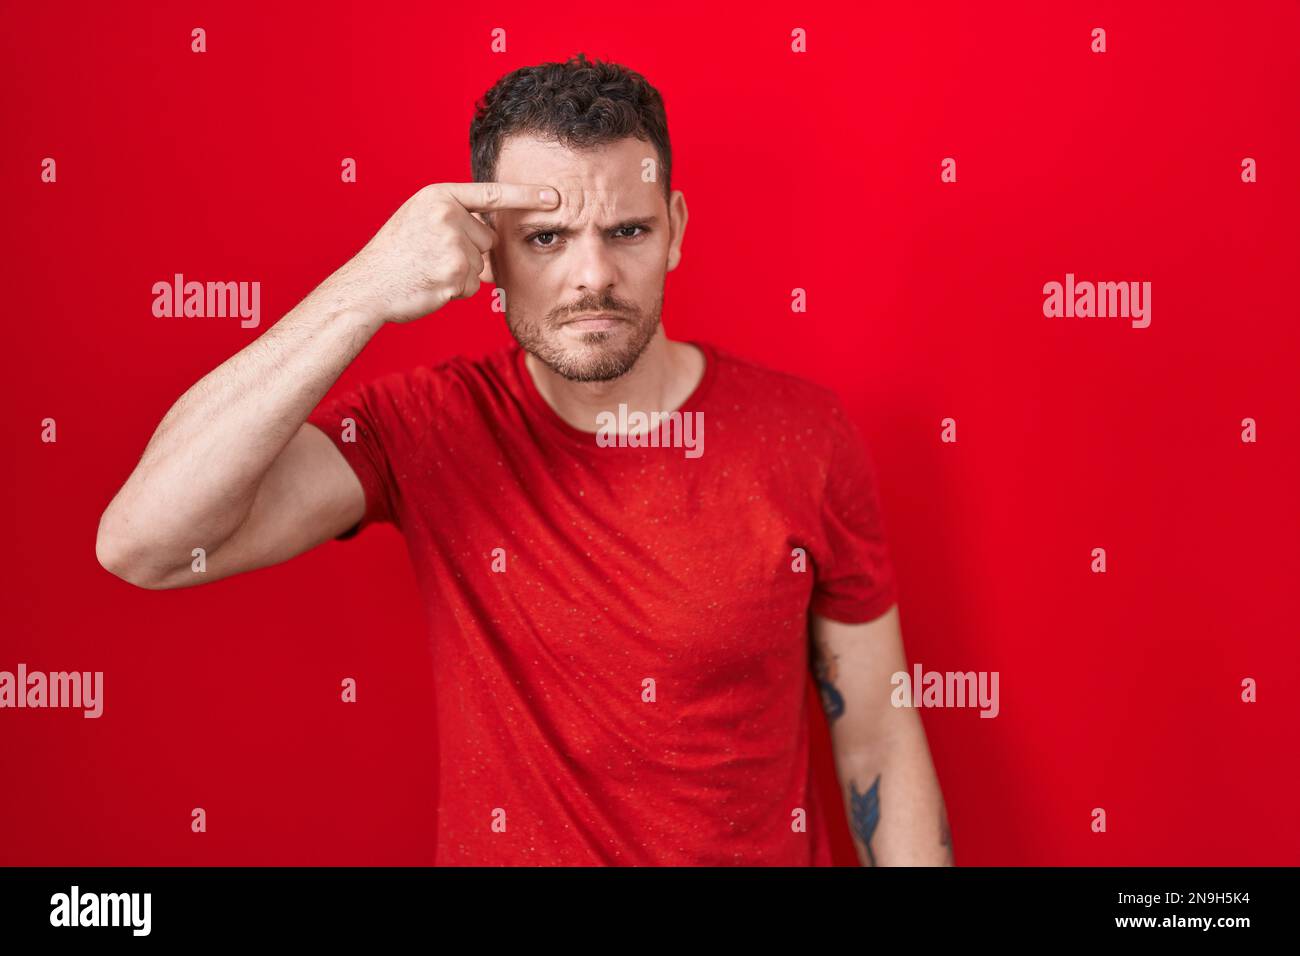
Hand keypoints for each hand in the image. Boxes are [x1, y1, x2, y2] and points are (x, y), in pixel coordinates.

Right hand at [323, 181, 559, 323]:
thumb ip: (453, 215)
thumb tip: (491, 231)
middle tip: (431, 258)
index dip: (526, 195)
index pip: (491, 194)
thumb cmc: (394, 256)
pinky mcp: (455, 274)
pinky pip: (473, 285)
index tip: (556, 197)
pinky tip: (431, 285)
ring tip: (428, 271)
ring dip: (462, 273)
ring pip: (481, 263)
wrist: (368, 286)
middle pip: (487, 237)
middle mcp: (448, 216)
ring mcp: (452, 245)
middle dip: (469, 251)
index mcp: (438, 197)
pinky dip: (456, 291)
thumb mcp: (418, 218)